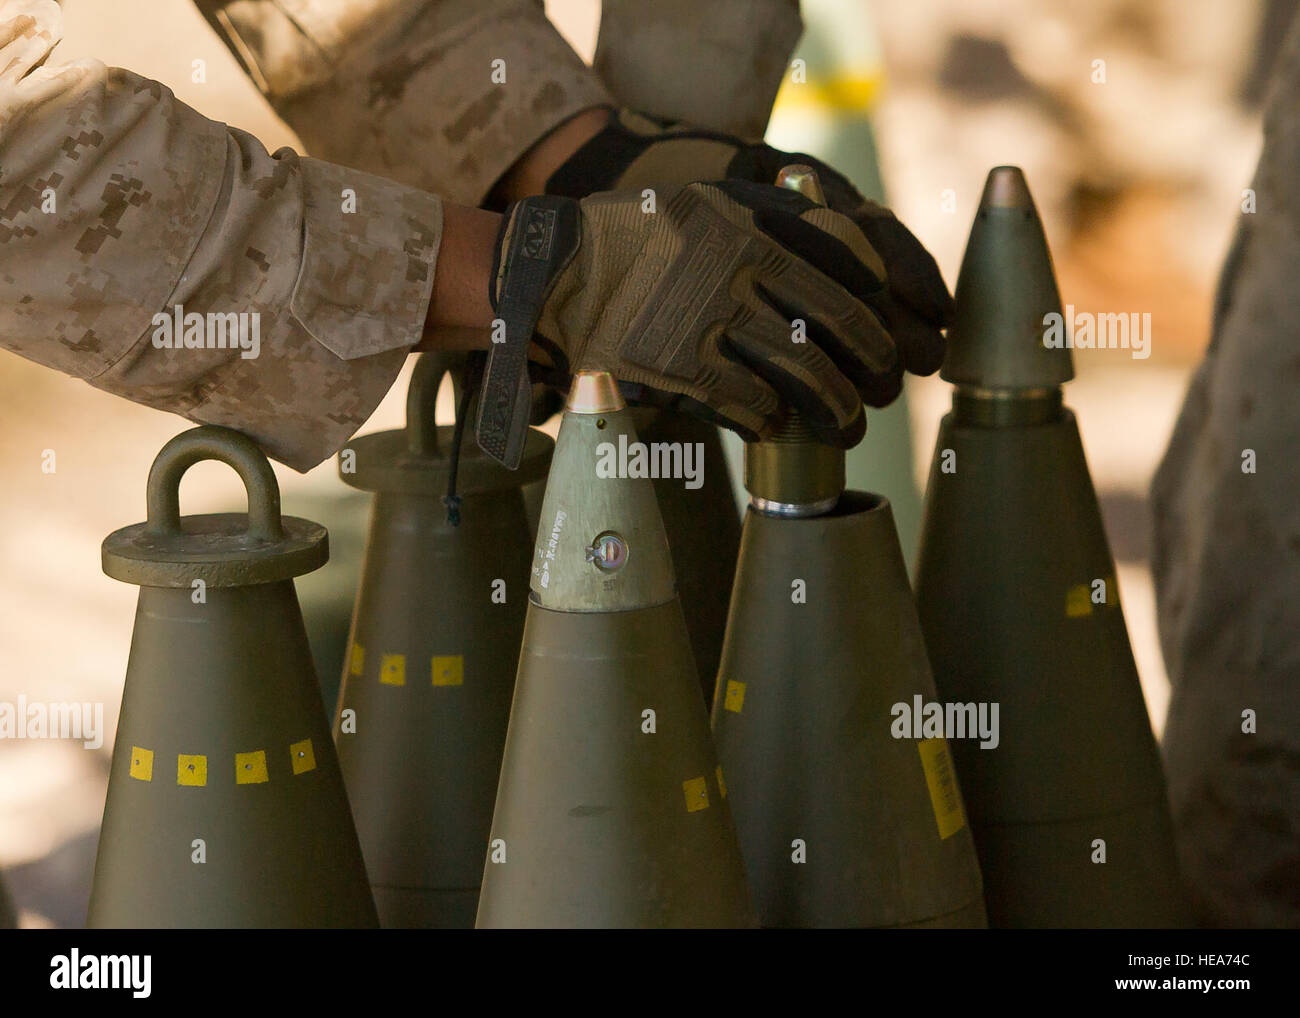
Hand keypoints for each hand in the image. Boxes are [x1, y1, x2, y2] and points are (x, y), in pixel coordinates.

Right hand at [492, 180, 903, 447]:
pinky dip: (775, 422)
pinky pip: (752, 405)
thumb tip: (850, 252)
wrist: (555, 275)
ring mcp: (710, 322)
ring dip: (836, 407)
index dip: (880, 307)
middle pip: (836, 324)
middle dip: (872, 362)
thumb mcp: (706, 204)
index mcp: (750, 227)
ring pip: (803, 373)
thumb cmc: (635, 238)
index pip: (847, 265)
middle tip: (883, 388)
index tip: (888, 334)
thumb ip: (773, 218)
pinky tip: (780, 428)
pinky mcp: (682, 370)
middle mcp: (738, 271)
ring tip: (848, 427)